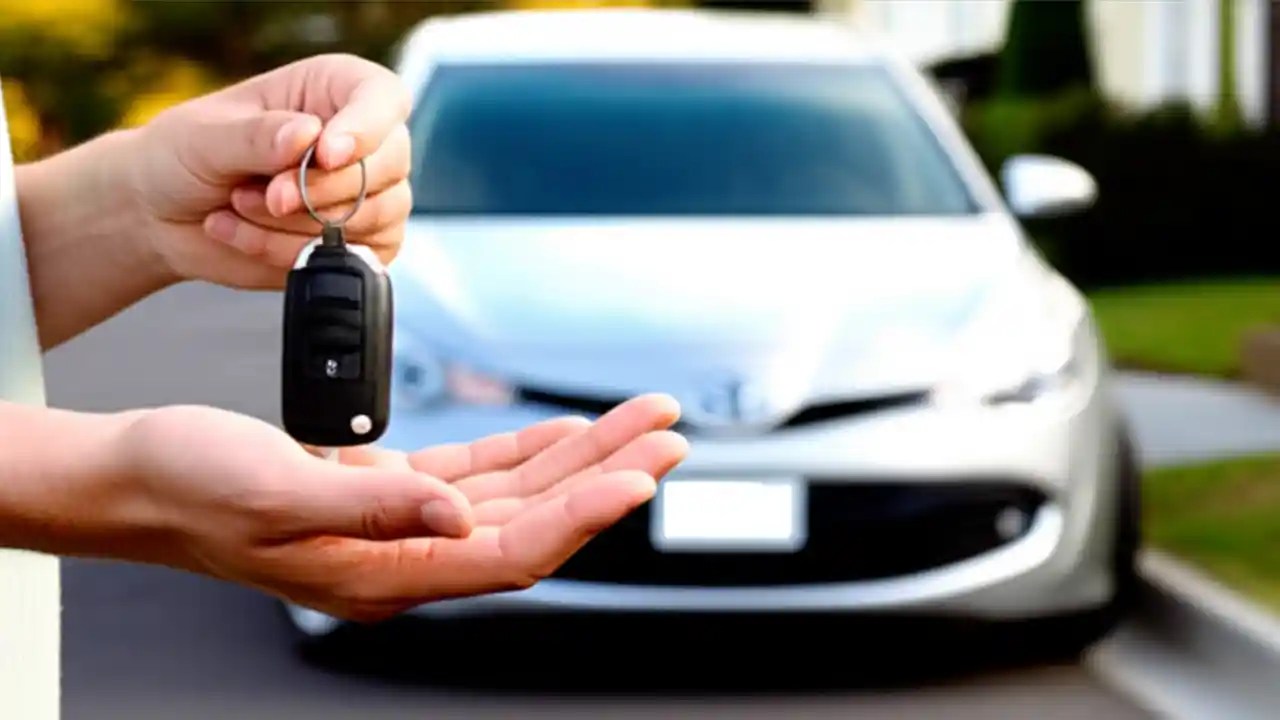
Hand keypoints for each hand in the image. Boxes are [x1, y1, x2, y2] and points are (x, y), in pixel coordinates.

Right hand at [117, 395, 686, 621]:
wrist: (139, 478)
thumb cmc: (189, 489)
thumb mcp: (275, 494)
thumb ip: (375, 507)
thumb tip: (459, 516)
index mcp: (382, 574)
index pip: (511, 551)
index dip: (583, 515)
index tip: (642, 477)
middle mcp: (405, 557)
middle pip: (534, 519)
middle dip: (607, 475)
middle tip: (669, 434)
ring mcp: (401, 527)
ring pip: (515, 493)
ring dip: (581, 456)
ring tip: (639, 421)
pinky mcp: (389, 495)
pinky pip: (477, 476)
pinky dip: (525, 452)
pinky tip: (563, 434)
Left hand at [127, 53, 412, 288]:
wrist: (161, 215)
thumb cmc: (183, 156)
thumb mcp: (204, 136)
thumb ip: (256, 136)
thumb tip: (308, 136)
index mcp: (332, 90)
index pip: (383, 98)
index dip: (366, 127)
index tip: (325, 154)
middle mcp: (360, 141)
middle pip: (388, 164)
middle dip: (320, 190)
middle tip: (265, 196)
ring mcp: (366, 196)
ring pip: (372, 217)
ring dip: (296, 224)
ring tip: (240, 207)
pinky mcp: (358, 245)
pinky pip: (351, 257)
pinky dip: (291, 253)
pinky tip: (248, 236)